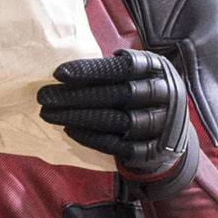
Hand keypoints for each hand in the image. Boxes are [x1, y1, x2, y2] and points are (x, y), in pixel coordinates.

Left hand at [38, 49, 198, 196]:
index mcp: (159, 70)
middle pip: (118, 94)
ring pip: (116, 120)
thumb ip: (113, 68)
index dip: (90, 70)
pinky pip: (117, 145)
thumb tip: (68, 69)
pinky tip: (69, 129)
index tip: (59, 73)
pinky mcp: (151, 150)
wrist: (172, 132)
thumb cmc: (143, 93)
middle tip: (45, 96)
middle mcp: (165, 96)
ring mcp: (161, 125)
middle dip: (77, 95)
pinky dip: (91, 137)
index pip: (123, 68)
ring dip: (79, 117)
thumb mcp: (140, 73)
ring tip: (50, 113)